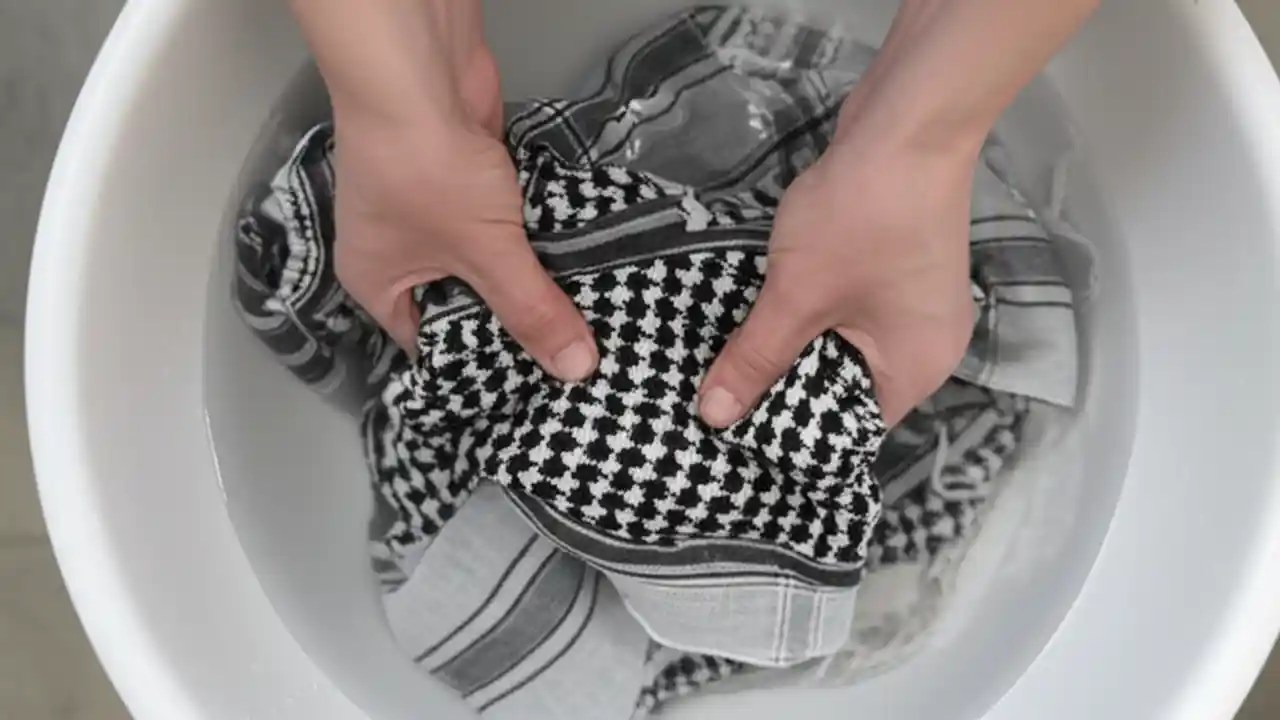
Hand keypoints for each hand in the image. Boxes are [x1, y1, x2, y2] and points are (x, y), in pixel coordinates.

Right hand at [324, 2, 597, 379]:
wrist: (420, 73)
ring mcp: (427, 209)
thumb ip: (532, 309)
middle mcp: (395, 251)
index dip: (480, 365)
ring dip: (525, 271)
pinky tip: (573, 255)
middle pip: (463, 301)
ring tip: (581, 314)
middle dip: (512, 317)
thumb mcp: (486, 253)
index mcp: (378, 284)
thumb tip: (577, 369)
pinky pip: (499, 220)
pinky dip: (529, 232)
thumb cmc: (427, 173)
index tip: (533, 386)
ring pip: (486, 258)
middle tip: (569, 355)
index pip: (431, 344)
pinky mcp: (462, 174)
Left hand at [698, 119, 975, 428]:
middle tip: (723, 406)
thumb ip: (755, 359)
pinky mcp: (900, 270)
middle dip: (787, 392)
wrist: (907, 124)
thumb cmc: (860, 221)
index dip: (793, 438)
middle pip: (847, 392)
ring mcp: (917, 307)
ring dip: (796, 350)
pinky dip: (812, 318)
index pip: (849, 432)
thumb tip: (713, 417)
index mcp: (915, 373)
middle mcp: (927, 349)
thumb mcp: (796, 297)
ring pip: (845, 350)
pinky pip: (851, 315)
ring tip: (735, 366)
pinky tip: (766, 315)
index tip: (738, 442)